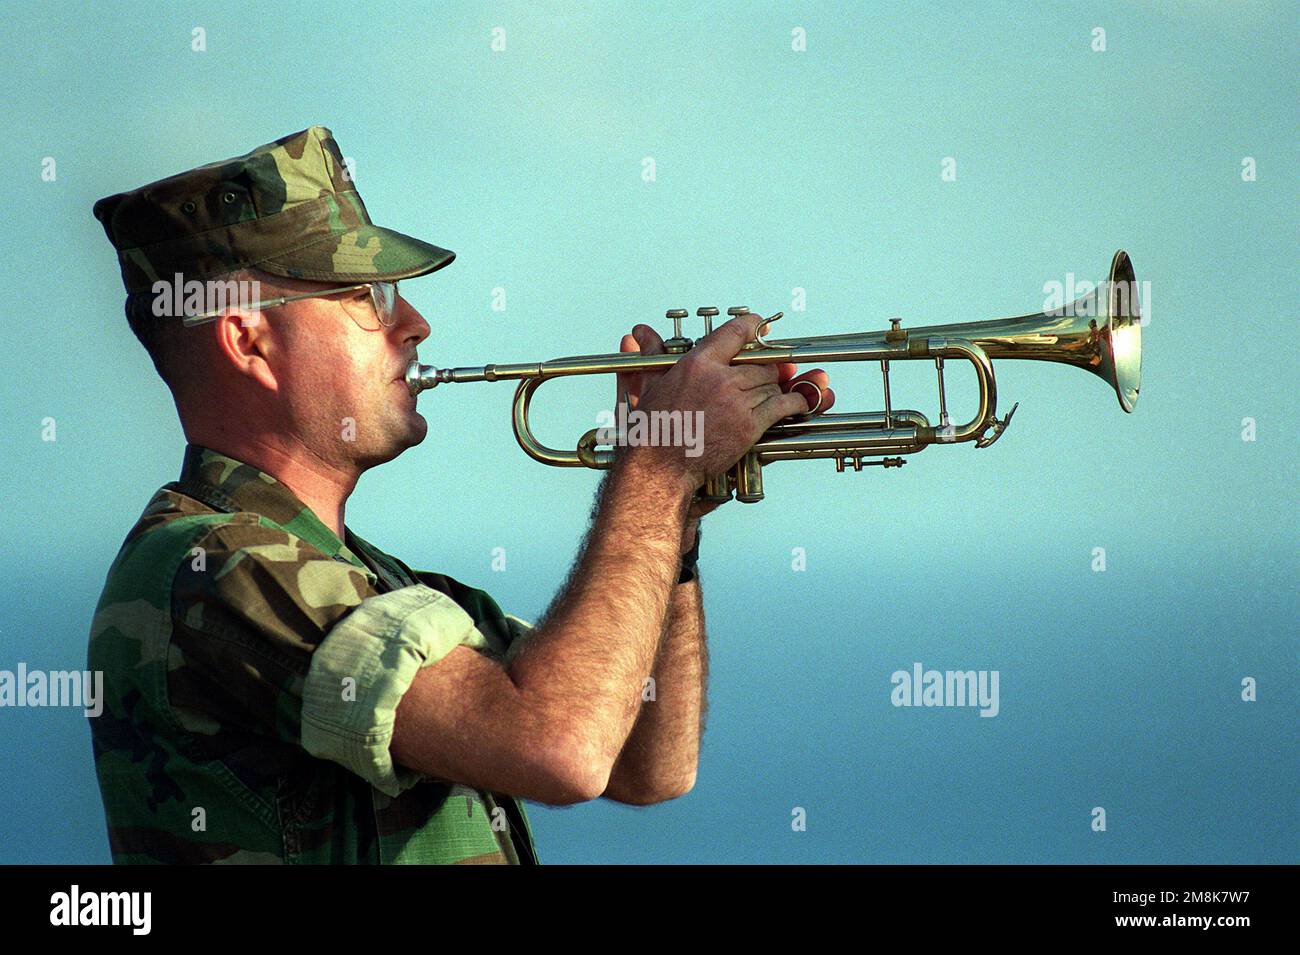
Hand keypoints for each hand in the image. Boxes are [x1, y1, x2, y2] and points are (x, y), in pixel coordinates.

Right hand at [614, 314, 835, 494]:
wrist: (659, 468)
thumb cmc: (650, 430)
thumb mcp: (647, 386)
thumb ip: (650, 356)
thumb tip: (637, 332)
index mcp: (697, 363)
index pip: (736, 332)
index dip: (754, 327)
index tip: (761, 327)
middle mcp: (721, 378)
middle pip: (760, 362)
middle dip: (768, 366)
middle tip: (773, 369)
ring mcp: (737, 402)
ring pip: (773, 383)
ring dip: (778, 387)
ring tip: (779, 389)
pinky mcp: (749, 426)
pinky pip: (783, 407)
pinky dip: (795, 403)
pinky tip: (799, 403)